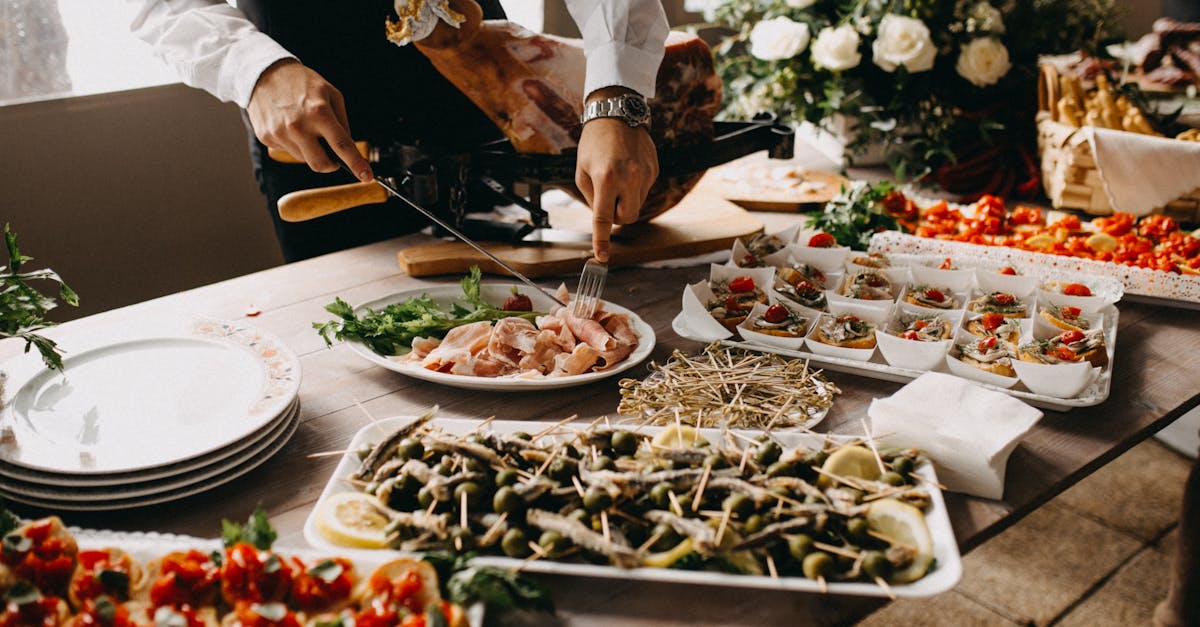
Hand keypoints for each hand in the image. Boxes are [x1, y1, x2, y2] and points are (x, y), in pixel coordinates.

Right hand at [247, 59, 372, 181]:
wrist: (263, 72)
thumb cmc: (300, 82)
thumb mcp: (331, 94)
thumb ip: (342, 122)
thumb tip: (348, 148)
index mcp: (319, 112)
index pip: (342, 146)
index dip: (356, 164)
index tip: (367, 176)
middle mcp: (298, 125)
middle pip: (321, 164)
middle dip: (331, 164)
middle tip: (333, 155)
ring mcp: (280, 133)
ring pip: (304, 159)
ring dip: (310, 150)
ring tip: (304, 127)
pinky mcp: (266, 137)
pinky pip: (288, 150)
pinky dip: (294, 143)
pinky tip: (289, 125)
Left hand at [575, 92, 657, 262]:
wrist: (617, 114)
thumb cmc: (593, 143)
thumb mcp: (581, 171)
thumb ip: (591, 198)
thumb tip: (603, 218)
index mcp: (605, 178)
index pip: (603, 219)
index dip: (602, 241)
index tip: (602, 257)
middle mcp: (628, 178)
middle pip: (626, 218)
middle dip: (615, 216)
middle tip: (606, 199)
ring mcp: (644, 175)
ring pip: (636, 206)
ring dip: (625, 201)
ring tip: (616, 178)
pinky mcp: (654, 170)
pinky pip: (644, 191)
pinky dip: (634, 188)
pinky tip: (627, 169)